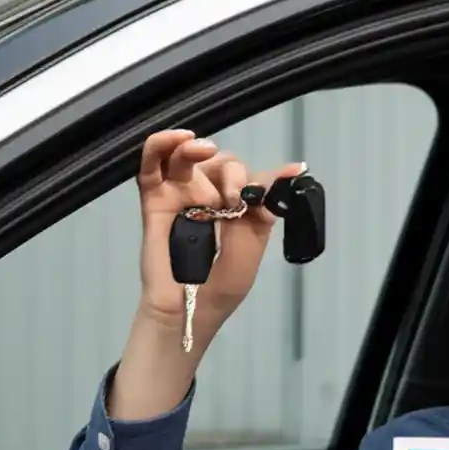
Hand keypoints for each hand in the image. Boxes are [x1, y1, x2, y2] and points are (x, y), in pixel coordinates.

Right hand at [135, 129, 304, 327]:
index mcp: (240, 213)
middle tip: (233, 199)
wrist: (186, 311)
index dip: (275, 176)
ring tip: (204, 151)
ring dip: (198, 147)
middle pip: (223, 165)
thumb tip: (273, 186)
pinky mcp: (155, 200)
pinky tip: (177, 138)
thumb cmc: (218, 291)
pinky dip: (161, 144)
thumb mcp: (249, 254)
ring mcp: (182, 198)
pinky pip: (152, 165)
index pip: (255, 183)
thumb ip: (258, 217)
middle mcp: (212, 200)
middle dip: (233, 174)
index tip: (296, 171)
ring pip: (189, 156)